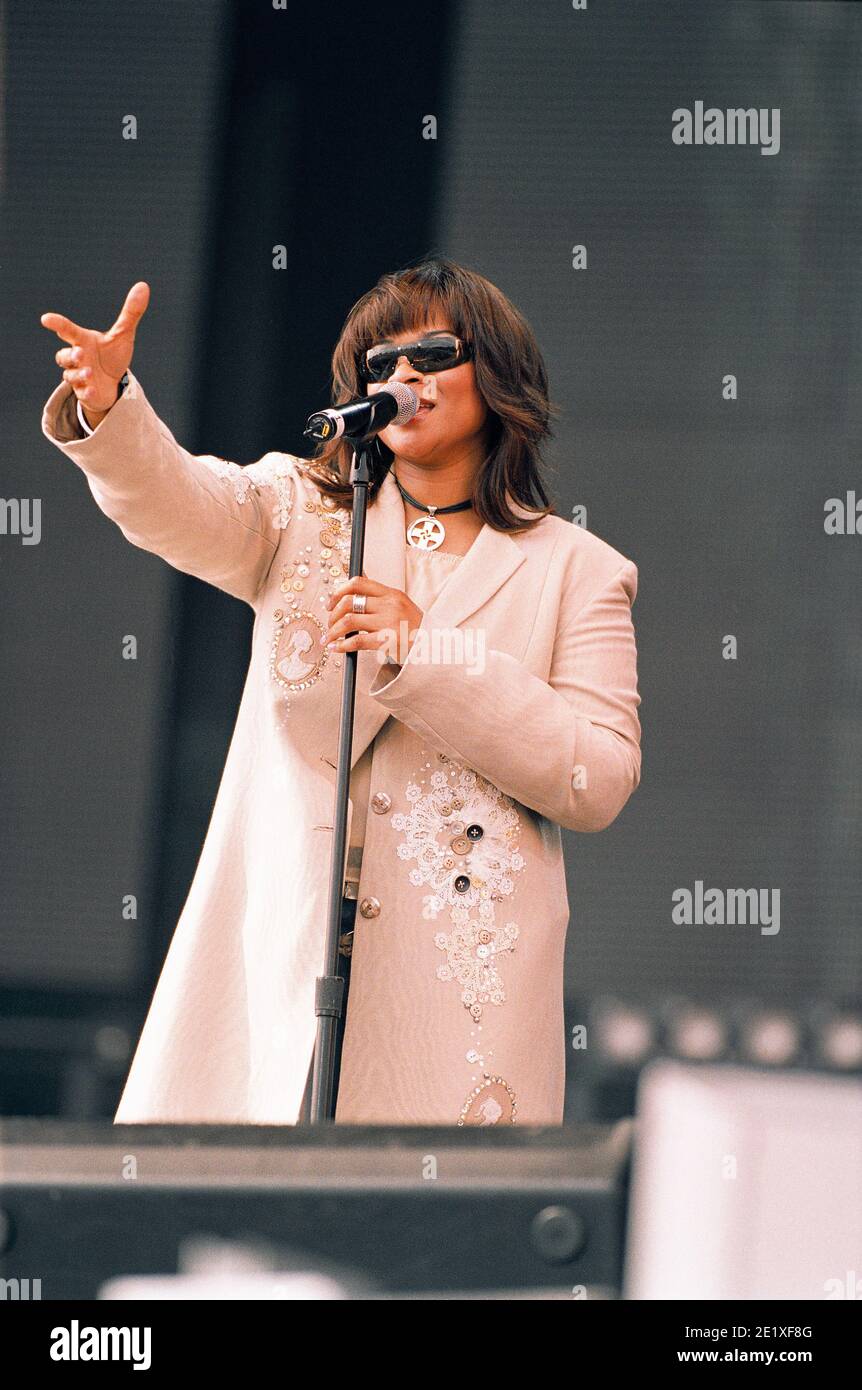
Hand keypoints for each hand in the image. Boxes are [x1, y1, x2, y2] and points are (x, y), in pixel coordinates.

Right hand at [40, 281, 150, 415]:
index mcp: (83, 340)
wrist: (112, 385)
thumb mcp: (123, 335)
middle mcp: (78, 358)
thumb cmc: (112, 356)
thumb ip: (130, 313)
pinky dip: (85, 392)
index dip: (57, 323)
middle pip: (63, 356)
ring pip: (70, 374)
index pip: (67, 330)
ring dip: (78, 373)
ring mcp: (79, 376)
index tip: (46, 318)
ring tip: (90, 372)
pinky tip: (91, 390)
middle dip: (70, 354)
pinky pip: (82, 393)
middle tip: (80, 352)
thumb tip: (143, 286)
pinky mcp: (85, 392)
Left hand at [325, 575, 423, 663]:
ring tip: (329, 638)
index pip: (358, 583)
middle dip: (332, 614)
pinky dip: (342, 645)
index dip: (338, 591)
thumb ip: (380, 598)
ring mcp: (389, 622)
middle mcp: (389, 604)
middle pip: (349, 602)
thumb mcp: (401, 606)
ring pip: (349, 621)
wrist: (434, 648)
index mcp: (391, 593)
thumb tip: (354, 589)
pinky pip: (357, 640)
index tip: (331, 603)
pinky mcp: (388, 640)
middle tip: (329, 624)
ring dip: (333, 631)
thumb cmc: (416, 629)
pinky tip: (337, 648)